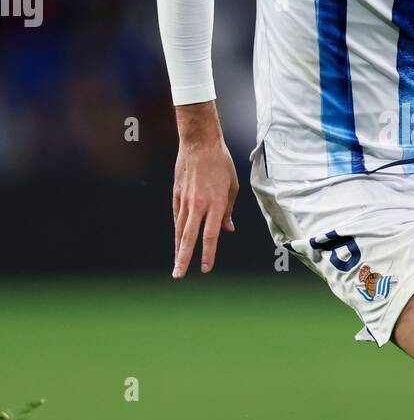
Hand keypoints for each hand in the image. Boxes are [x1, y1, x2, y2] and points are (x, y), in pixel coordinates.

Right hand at [172, 105, 237, 277]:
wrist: (199, 143)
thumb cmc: (221, 164)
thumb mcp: (232, 187)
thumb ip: (228, 211)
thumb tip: (227, 230)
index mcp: (216, 204)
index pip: (211, 235)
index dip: (208, 254)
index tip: (206, 268)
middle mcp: (199, 205)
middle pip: (189, 237)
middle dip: (184, 259)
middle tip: (178, 276)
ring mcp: (185, 200)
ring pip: (180, 230)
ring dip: (177, 249)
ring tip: (176, 266)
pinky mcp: (177, 194)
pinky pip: (177, 217)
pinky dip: (178, 230)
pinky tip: (177, 242)